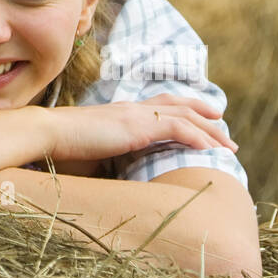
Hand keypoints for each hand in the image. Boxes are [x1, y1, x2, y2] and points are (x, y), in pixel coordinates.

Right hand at [45, 93, 239, 164]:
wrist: (48, 133)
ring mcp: (136, 114)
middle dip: (206, 118)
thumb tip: (120, 173)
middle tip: (226, 134)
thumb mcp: (94, 151)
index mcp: (123, 112)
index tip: (205, 120)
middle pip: (180, 106)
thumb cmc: (63, 147)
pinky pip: (177, 129)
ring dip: (210, 131)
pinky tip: (209, 149)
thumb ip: (112, 155)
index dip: (186, 110)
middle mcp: (133, 108)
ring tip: (228, 146)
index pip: (162, 105)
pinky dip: (196, 137)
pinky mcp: (137, 125)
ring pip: (185, 116)